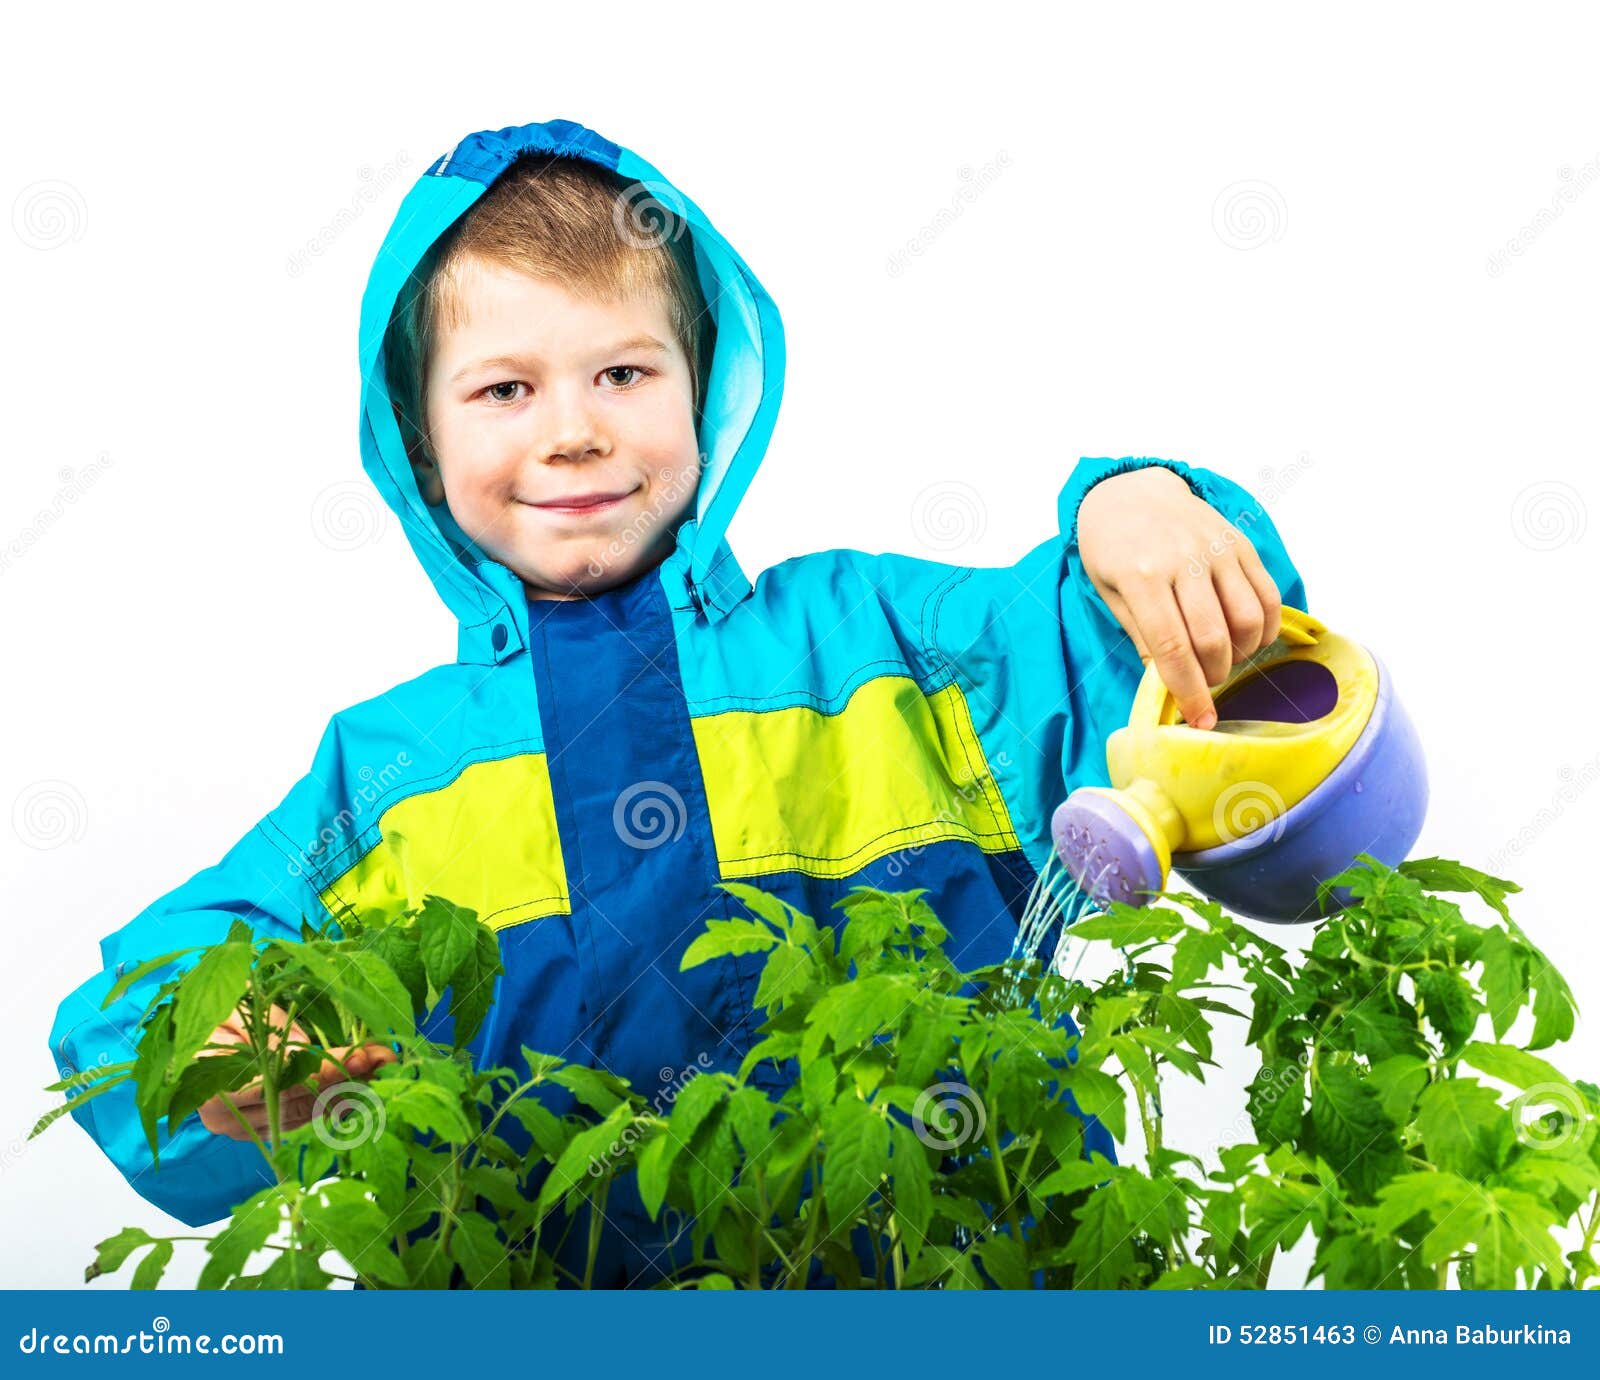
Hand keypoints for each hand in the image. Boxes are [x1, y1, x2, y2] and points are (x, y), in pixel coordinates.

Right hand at [195, 1002, 396, 1141]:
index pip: (280, 1084)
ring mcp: (247, 1130)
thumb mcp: (234, 1007)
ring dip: (351, 1093)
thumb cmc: (208, 1015)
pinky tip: (367, 1084)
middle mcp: (228, 1120)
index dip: (323, 1073)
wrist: (184, 1042)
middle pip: (300, 1104)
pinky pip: (306, 1122)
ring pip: (308, 1117)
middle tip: (384, 1059)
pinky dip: (339, 1102)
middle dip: (348, 1080)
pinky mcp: (263, 1131)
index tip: (359, 1056)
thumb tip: (303, 1048)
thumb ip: (267, 1026)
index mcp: (212, 1088)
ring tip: (383, 1068)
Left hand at [1077, 466, 1282, 728]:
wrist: (1131, 491)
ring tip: (1224, 660)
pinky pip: (1266, 594)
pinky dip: (1264, 627)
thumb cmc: (1112, 548)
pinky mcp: (1240, 543)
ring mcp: (1216, 549)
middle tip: (1205, 685)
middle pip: (1213, 638)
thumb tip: (1169, 682)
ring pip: (1247, 619)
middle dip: (1214, 676)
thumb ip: (1141, 635)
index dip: (1190, 691)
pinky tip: (1249, 640)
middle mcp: (1183, 561)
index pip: (1173, 648)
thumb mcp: (1109, 592)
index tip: (1200, 720)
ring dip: (1241, 654)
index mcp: (1141, 577)